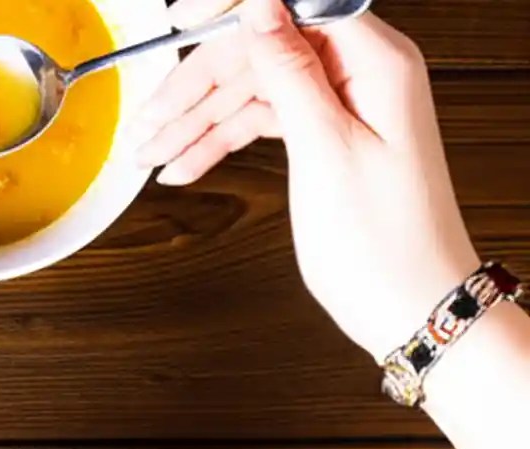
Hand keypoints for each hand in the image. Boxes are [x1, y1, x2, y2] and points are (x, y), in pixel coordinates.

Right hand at [135, 0, 480, 359]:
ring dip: (197, 119)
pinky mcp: (325, 136)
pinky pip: (260, 121)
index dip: (232, 8)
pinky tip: (184, 164)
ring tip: (150, 150)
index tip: (181, 20)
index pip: (293, 3)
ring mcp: (341, 105)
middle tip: (149, 117)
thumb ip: (290, 71)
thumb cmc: (387, 243)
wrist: (411, 307)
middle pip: (261, 49)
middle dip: (199, 83)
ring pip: (252, 89)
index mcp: (376, 62)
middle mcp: (360, 73)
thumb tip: (259, 8)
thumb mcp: (327, 149)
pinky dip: (219, 141)